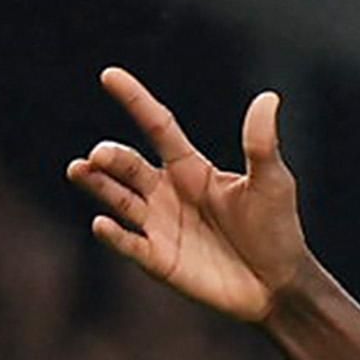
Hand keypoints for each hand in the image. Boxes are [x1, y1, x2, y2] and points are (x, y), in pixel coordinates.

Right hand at [68, 68, 312, 324]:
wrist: (279, 284)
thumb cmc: (277, 229)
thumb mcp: (272, 182)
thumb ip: (261, 143)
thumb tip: (269, 98)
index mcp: (191, 168)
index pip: (158, 126)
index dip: (135, 101)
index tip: (110, 75)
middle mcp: (167, 192)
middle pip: (128, 165)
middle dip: (110, 157)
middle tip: (99, 155)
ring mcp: (159, 225)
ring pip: (117, 199)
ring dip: (97, 184)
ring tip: (79, 169)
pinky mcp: (158, 259)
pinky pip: (130, 244)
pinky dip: (114, 235)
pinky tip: (102, 224)